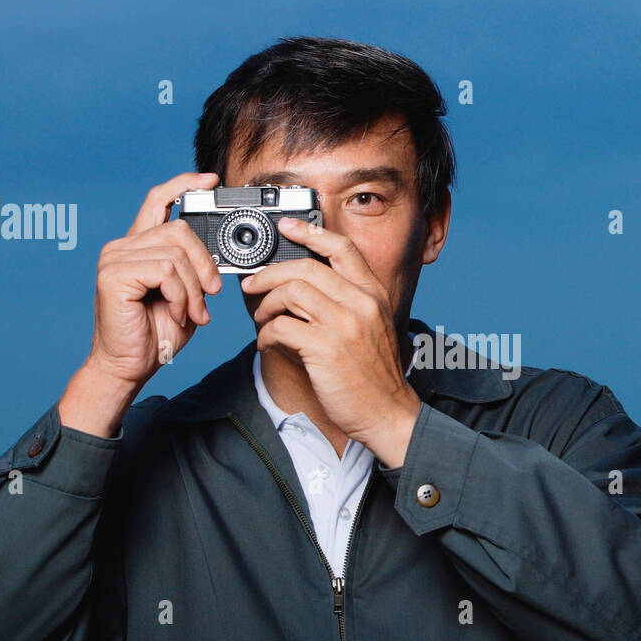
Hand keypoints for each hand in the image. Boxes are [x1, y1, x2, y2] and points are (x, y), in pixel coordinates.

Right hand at [59, 173, 222, 436]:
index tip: (211, 181)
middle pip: (179, 229)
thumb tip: (217, 254)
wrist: (129, 367)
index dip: (184, 184)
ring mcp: (115, 258)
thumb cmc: (156, 334)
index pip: (158, 200)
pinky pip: (166, 272)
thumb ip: (194, 269)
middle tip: (209, 295)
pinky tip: (177, 314)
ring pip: (176, 253)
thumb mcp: (186, 295)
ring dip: (193, 289)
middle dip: (204, 264)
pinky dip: (181, 296)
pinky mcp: (114, 274)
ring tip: (191, 313)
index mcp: (139, 246)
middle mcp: (122, 246)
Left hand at [241, 217, 420, 465]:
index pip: (342, 248)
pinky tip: (266, 343)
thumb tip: (299, 288)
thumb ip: (346, 303)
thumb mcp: (372, 327)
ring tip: (262, 319)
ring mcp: (345, 326)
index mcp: (374, 295)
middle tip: (252, 285)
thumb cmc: (374, 375)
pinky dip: (266, 334)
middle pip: (306, 268)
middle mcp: (362, 304)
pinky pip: (281, 327)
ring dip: (266, 304)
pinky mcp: (326, 350)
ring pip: (291, 293)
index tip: (286, 227)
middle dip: (270, 274)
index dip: (310, 233)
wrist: (388, 413)